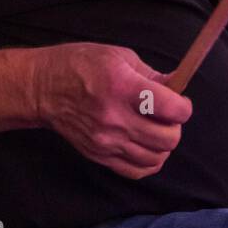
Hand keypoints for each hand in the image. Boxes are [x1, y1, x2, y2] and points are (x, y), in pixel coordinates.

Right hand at [35, 42, 192, 179]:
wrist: (43, 89)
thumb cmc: (81, 65)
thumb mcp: (120, 56)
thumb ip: (152, 75)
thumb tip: (178, 87)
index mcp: (122, 86)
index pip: (172, 109)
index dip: (183, 106)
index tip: (179, 102)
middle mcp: (115, 117)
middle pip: (168, 138)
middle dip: (175, 127)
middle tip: (167, 116)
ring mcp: (106, 141)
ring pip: (156, 158)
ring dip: (163, 145)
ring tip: (154, 130)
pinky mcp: (99, 155)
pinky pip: (137, 171)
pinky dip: (149, 162)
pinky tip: (145, 146)